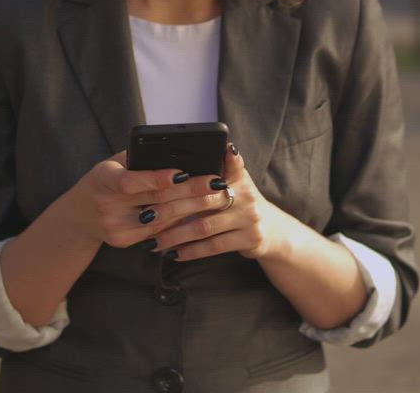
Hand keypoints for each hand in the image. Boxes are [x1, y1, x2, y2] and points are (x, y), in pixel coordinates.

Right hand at [65, 151, 234, 249]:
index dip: (157, 178)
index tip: (183, 172)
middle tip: (216, 182)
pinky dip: (181, 221)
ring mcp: (116, 228)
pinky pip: (159, 231)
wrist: (80, 214)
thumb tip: (179, 151)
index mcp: (103, 180)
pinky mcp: (124, 241)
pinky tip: (199, 212)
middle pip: (155, 201)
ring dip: (193, 208)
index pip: (131, 182)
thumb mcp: (114, 164)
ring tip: (216, 196)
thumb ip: (140, 159)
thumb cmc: (105, 179)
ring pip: (163, 219)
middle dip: (190, 191)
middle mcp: (108, 207)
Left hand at [152, 144, 293, 261]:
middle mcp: (247, 194)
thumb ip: (216, 170)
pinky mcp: (249, 239)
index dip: (209, 165)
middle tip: (147, 215)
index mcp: (239, 176)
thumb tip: (180, 165)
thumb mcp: (235, 182)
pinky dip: (192, 251)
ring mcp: (249, 218)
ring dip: (176, 235)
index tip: (177, 171)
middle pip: (202, 200)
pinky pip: (214, 246)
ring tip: (154, 240)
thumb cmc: (242, 203)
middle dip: (171, 208)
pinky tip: (174, 253)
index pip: (222, 167)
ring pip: (205, 226)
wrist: (273, 231)